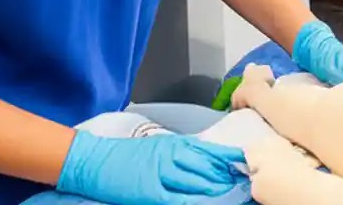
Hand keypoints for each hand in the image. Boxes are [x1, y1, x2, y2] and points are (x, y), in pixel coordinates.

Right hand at [57, 131, 246, 204]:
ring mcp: (162, 174)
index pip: (212, 152)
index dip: (231, 161)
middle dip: (228, 178)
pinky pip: (179, 199)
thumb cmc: (128, 156)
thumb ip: (184, 153)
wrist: (95, 161)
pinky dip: (195, 201)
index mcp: (176, 144)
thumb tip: (212, 162)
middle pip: (210, 168)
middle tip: (244, 186)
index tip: (247, 166)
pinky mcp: (151, 192)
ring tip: (231, 195)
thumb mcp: (160, 147)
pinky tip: (206, 203)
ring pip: (199, 183)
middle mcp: (172, 156)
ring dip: (217, 190)